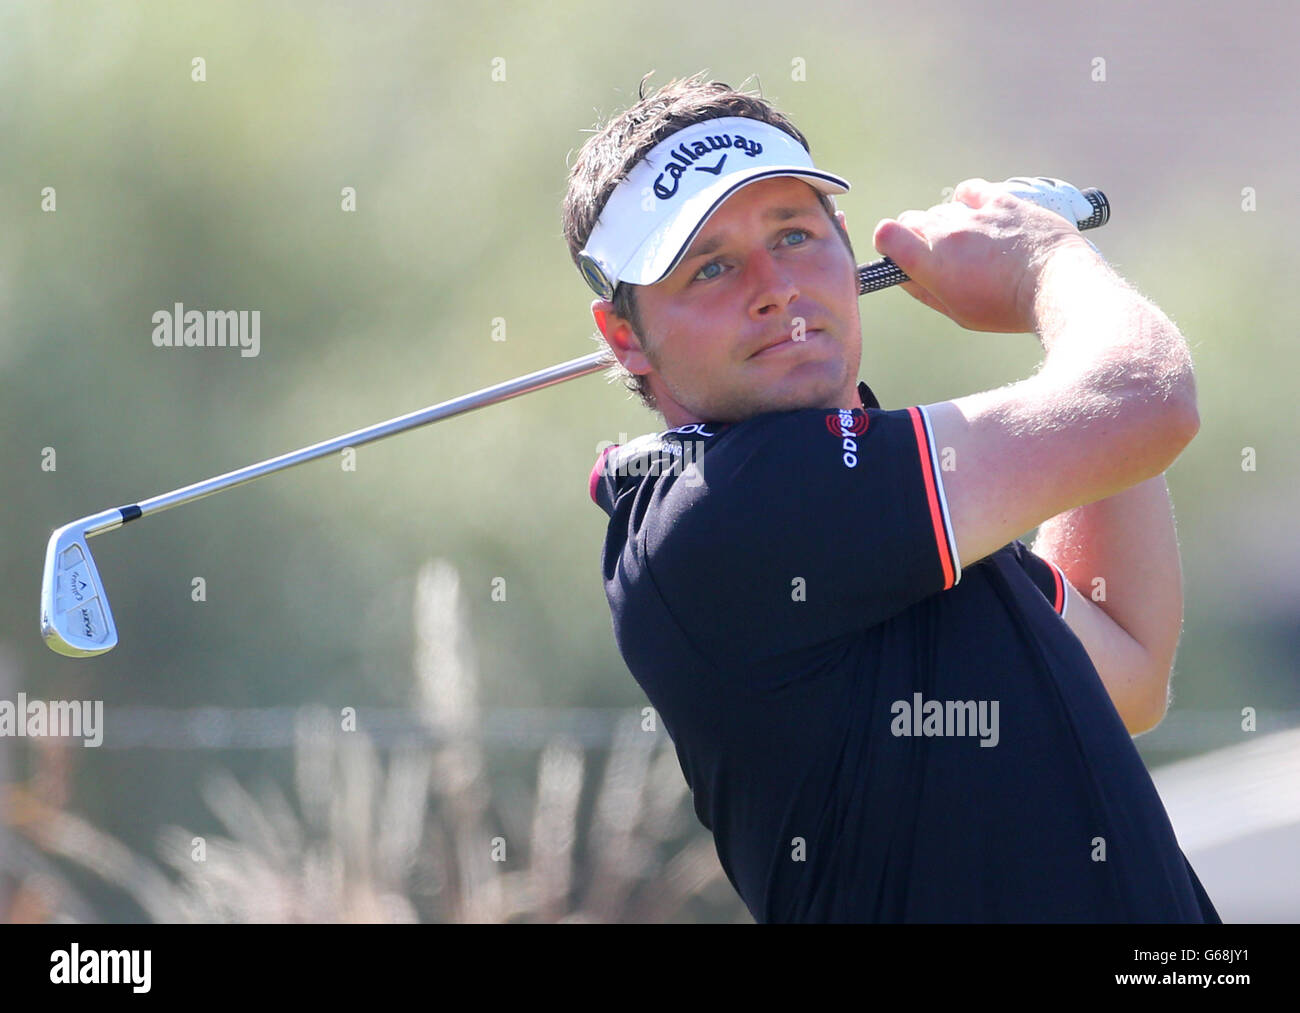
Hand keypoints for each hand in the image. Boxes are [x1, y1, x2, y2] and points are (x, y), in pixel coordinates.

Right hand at [872, 177, 1099, 332]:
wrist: (1056, 284)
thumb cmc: (1008, 308)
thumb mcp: (959, 313)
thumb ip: (925, 292)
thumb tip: (905, 277)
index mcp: (932, 262)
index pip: (887, 234)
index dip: (888, 242)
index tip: (897, 252)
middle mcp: (948, 232)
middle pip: (912, 219)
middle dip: (915, 235)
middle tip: (935, 255)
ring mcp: (975, 214)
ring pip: (942, 209)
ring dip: (946, 224)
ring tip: (968, 244)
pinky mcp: (1001, 201)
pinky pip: (971, 190)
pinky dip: (968, 199)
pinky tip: (977, 212)